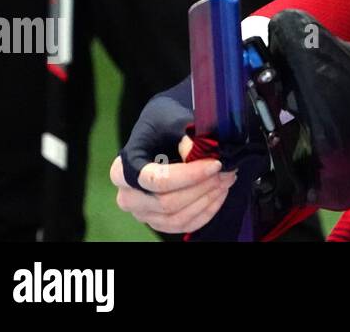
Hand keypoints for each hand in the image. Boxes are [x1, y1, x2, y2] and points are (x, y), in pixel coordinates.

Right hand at [110, 138, 235, 234]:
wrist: (161, 132)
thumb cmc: (164, 126)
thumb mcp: (174, 123)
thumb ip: (186, 139)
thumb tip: (200, 156)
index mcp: (123, 170)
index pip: (158, 181)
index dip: (190, 175)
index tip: (216, 164)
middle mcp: (127, 196)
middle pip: (167, 203)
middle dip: (203, 187)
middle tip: (227, 171)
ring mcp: (141, 212)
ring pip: (176, 217)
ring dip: (207, 200)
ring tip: (226, 179)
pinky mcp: (157, 221)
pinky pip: (182, 225)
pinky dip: (205, 213)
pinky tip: (219, 195)